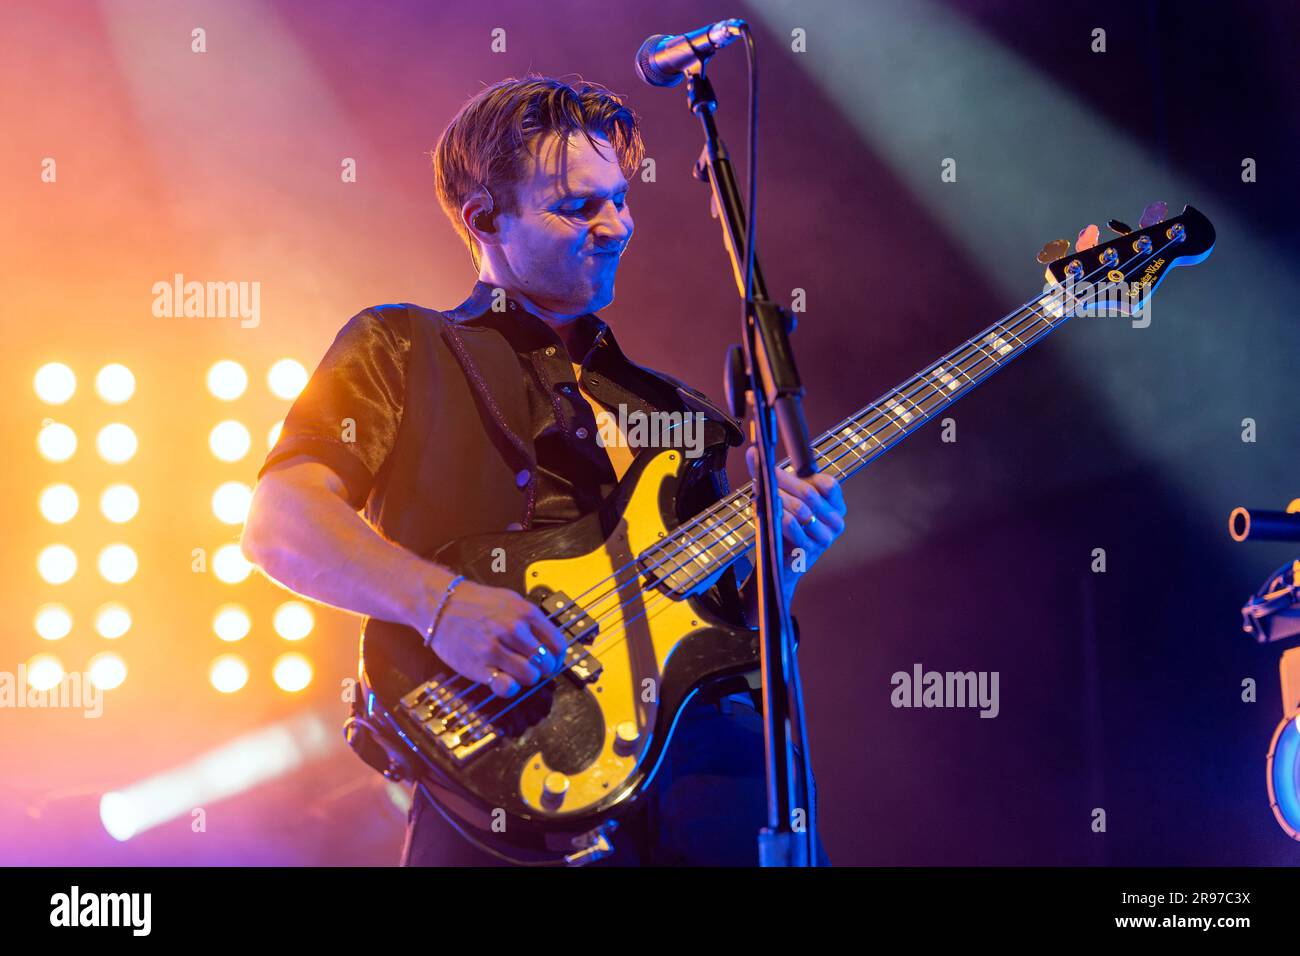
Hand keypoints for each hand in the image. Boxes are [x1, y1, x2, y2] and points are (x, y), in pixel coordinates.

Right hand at [425, 579, 568, 697]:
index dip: (557, 658)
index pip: (558, 645)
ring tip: (515, 671)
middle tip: (530, 666)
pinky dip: (510, 687)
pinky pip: (507, 686)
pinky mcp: (479, 665)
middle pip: (546, 663)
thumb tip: (551, 644)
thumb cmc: (476, 603)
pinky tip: (504, 679)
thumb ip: (532, 620)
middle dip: (542, 669)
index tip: (552, 662)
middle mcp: (513, 629)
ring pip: (530, 676)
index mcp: (525, 612)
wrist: (440, 604)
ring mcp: (495, 648)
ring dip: (526, 678)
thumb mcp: (510, 600)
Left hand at [744, 447, 847, 599]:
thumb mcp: (786, 499)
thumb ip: (774, 477)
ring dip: (779, 497)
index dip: (805, 475)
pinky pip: (793, 526)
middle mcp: (835, 521)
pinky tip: (768, 509)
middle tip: (764, 472)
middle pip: (809, 493)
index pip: (829, 484)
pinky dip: (778, 515)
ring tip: (763, 490)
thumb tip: (754, 452)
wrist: (782, 563)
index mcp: (835, 506)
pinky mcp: (810, 550)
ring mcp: (825, 537)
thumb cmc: (785, 528)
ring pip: (800, 509)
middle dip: (783, 481)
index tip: (778, 468)